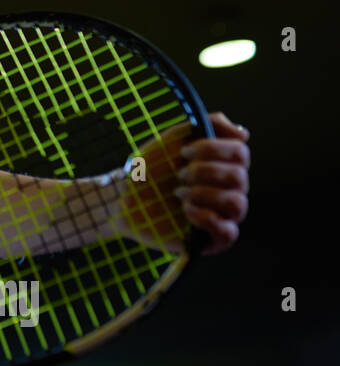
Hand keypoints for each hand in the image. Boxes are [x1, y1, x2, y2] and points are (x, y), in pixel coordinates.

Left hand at [117, 111, 249, 256]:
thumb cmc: (151, 168)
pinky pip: (229, 232)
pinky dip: (207, 218)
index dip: (213, 149)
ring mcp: (222, 216)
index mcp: (223, 166)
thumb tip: (244, 133)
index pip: (241, 154)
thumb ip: (208, 125)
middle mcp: (229, 191)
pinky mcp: (211, 240)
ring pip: (237, 204)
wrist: (123, 197)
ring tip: (179, 193)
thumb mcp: (175, 139)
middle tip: (178, 175)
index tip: (183, 152)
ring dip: (204, 194)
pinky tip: (187, 210)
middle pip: (239, 177)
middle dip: (203, 172)